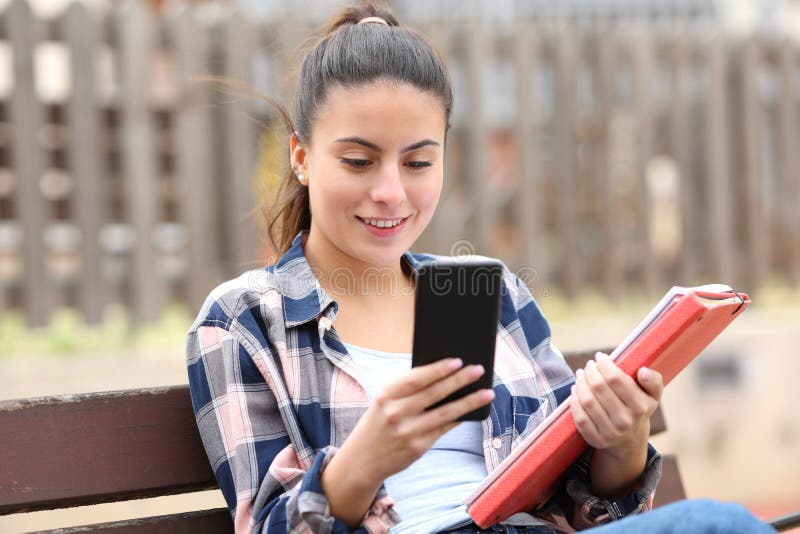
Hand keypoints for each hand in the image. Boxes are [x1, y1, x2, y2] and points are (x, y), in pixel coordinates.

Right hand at [321, 357, 493, 524]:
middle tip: (479, 370)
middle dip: (460, 380)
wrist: (361, 460)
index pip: (417, 378)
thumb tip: (446, 377)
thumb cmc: (378, 423)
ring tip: (487, 392)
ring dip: (469, 401)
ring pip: (445, 413)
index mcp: (386, 395)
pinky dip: (459, 418)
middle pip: (435, 393)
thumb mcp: (385, 402)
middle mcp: (396, 413)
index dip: (439, 368)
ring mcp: (408, 432)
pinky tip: (472, 411)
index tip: (458, 360)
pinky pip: (443, 429)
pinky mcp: (417, 448)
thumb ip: (409, 391)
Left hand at [570, 352, 662, 458]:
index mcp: (640, 406)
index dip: (604, 364)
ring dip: (580, 383)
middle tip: (589, 365)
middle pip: (598, 387)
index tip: (600, 357)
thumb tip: (643, 371)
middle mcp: (625, 421)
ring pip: (587, 401)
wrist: (630, 440)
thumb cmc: (639, 408)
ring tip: (581, 375)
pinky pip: (580, 417)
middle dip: (590, 371)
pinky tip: (575, 391)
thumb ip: (653, 381)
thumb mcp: (652, 395)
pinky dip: (574, 400)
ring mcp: (610, 432)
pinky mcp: (596, 439)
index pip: (615, 379)